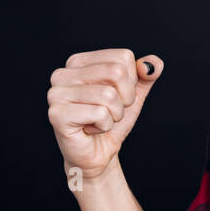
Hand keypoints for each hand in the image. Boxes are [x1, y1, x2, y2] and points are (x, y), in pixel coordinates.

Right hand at [47, 48, 162, 182]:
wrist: (99, 152)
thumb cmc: (112, 119)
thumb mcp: (134, 94)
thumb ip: (146, 75)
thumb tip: (153, 63)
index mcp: (79, 62)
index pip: (122, 57)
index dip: (131, 82)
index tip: (117, 96)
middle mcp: (62, 74)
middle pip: (116, 72)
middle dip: (125, 98)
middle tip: (110, 111)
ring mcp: (56, 94)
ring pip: (109, 95)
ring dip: (115, 114)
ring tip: (100, 120)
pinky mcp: (57, 114)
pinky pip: (100, 114)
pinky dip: (105, 126)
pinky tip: (90, 129)